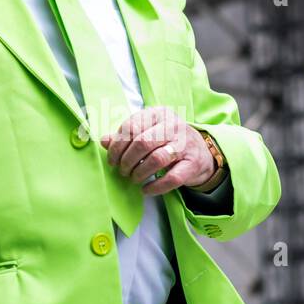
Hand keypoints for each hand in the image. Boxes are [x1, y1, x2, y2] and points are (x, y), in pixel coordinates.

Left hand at [100, 107, 217, 195]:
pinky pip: (172, 178)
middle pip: (143, 142)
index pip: (132, 127)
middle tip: (123, 171)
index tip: (113, 160)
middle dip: (127, 160)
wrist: (200, 152)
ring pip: (157, 159)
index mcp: (159, 113)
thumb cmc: (168, 140)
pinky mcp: (192, 164)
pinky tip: (146, 189)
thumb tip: (103, 141)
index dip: (117, 146)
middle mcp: (173, 125)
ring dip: (140, 172)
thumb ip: (126, 135)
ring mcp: (185, 144)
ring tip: (134, 178)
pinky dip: (155, 187)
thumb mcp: (148, 132)